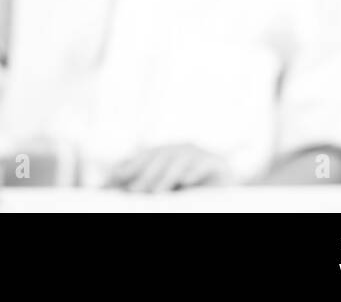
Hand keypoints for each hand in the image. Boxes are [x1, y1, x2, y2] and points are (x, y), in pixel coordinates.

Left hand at [107, 144, 233, 192]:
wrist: (227, 185)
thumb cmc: (192, 188)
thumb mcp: (167, 185)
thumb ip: (146, 183)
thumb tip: (113, 188)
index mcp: (165, 152)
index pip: (144, 157)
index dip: (129, 166)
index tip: (114, 179)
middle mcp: (179, 148)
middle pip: (159, 159)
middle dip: (145, 175)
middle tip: (134, 191)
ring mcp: (198, 153)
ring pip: (179, 161)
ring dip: (167, 177)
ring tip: (156, 192)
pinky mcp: (217, 161)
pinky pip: (204, 164)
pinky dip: (195, 172)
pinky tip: (187, 181)